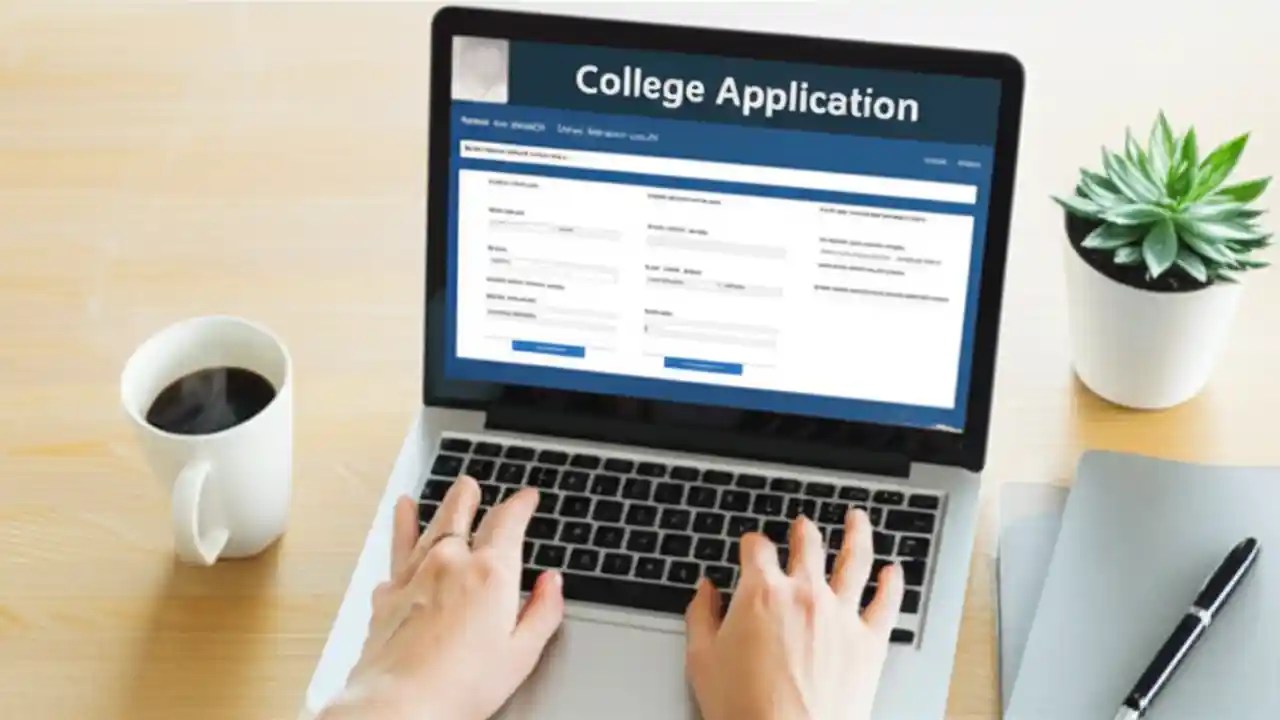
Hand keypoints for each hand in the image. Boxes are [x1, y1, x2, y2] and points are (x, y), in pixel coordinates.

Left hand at [319, 477, 564, 719]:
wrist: (399, 705)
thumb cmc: (462, 686)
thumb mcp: (522, 653)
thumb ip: (543, 612)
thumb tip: (553, 583)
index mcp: (491, 573)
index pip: (509, 521)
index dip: (521, 503)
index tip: (527, 496)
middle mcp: (450, 563)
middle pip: (459, 513)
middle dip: (468, 495)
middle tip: (471, 485)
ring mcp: (414, 577)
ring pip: (421, 529)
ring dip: (425, 511)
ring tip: (417, 498)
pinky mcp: (386, 598)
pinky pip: (394, 562)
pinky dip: (397, 548)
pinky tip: (396, 549)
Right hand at [684, 510, 903, 719]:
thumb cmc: (744, 711)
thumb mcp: (702, 660)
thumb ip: (701, 617)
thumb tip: (704, 591)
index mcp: (761, 593)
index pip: (756, 548)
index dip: (751, 544)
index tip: (751, 547)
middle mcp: (804, 594)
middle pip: (807, 543)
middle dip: (802, 530)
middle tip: (802, 525)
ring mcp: (841, 614)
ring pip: (855, 558)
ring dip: (856, 533)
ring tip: (857, 519)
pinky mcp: (869, 641)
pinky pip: (886, 602)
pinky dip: (892, 582)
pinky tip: (893, 570)